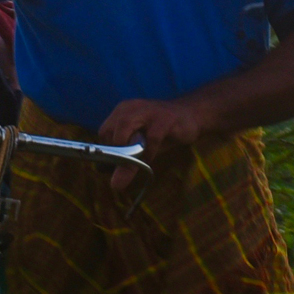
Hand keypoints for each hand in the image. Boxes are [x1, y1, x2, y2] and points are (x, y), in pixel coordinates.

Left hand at [95, 96, 213, 190]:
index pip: (103, 132)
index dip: (106, 151)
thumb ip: (127, 163)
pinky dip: (149, 152)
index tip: (114, 165)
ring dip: (126, 150)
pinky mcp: (165, 118)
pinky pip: (152, 137)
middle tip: (121, 167)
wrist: (190, 115)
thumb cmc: (160, 132)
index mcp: (121, 112)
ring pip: (125, 127)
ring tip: (133, 164)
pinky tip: (151, 159)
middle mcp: (131, 108)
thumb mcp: (142, 148)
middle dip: (113, 152)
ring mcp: (147, 111)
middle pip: (110, 129)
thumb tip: (115, 185)